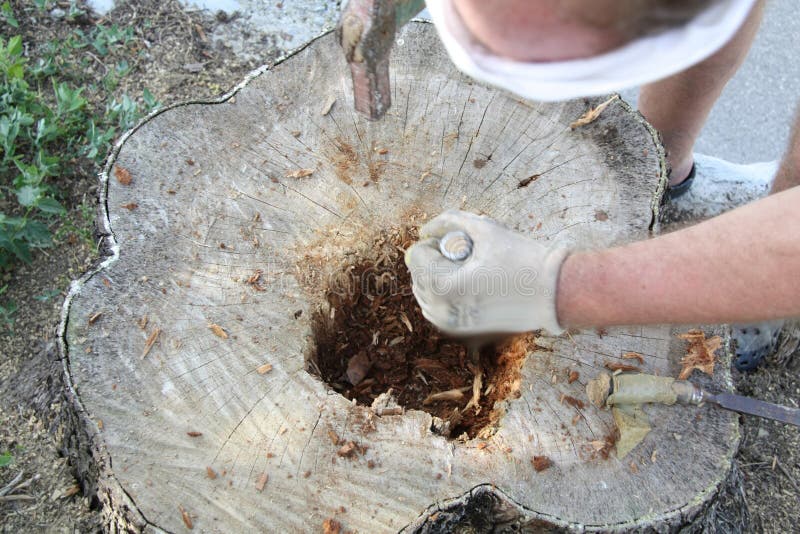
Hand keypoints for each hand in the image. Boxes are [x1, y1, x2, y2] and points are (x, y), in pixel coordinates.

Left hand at [404, 210, 568, 335]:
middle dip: (436, 258)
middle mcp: (440, 311)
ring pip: (424, 290)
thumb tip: (425, 230)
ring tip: (471, 269)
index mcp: (442, 287)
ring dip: (439, 274)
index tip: (461, 242)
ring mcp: (448, 324)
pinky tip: (471, 282)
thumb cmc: (522, 258)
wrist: (553, 293)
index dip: (436, 241)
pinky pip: (435, 306)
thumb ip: (450, 222)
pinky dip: (444, 291)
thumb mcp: (485, 229)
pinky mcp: (458, 330)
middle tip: (467, 254)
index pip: (416, 255)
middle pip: (417, 273)